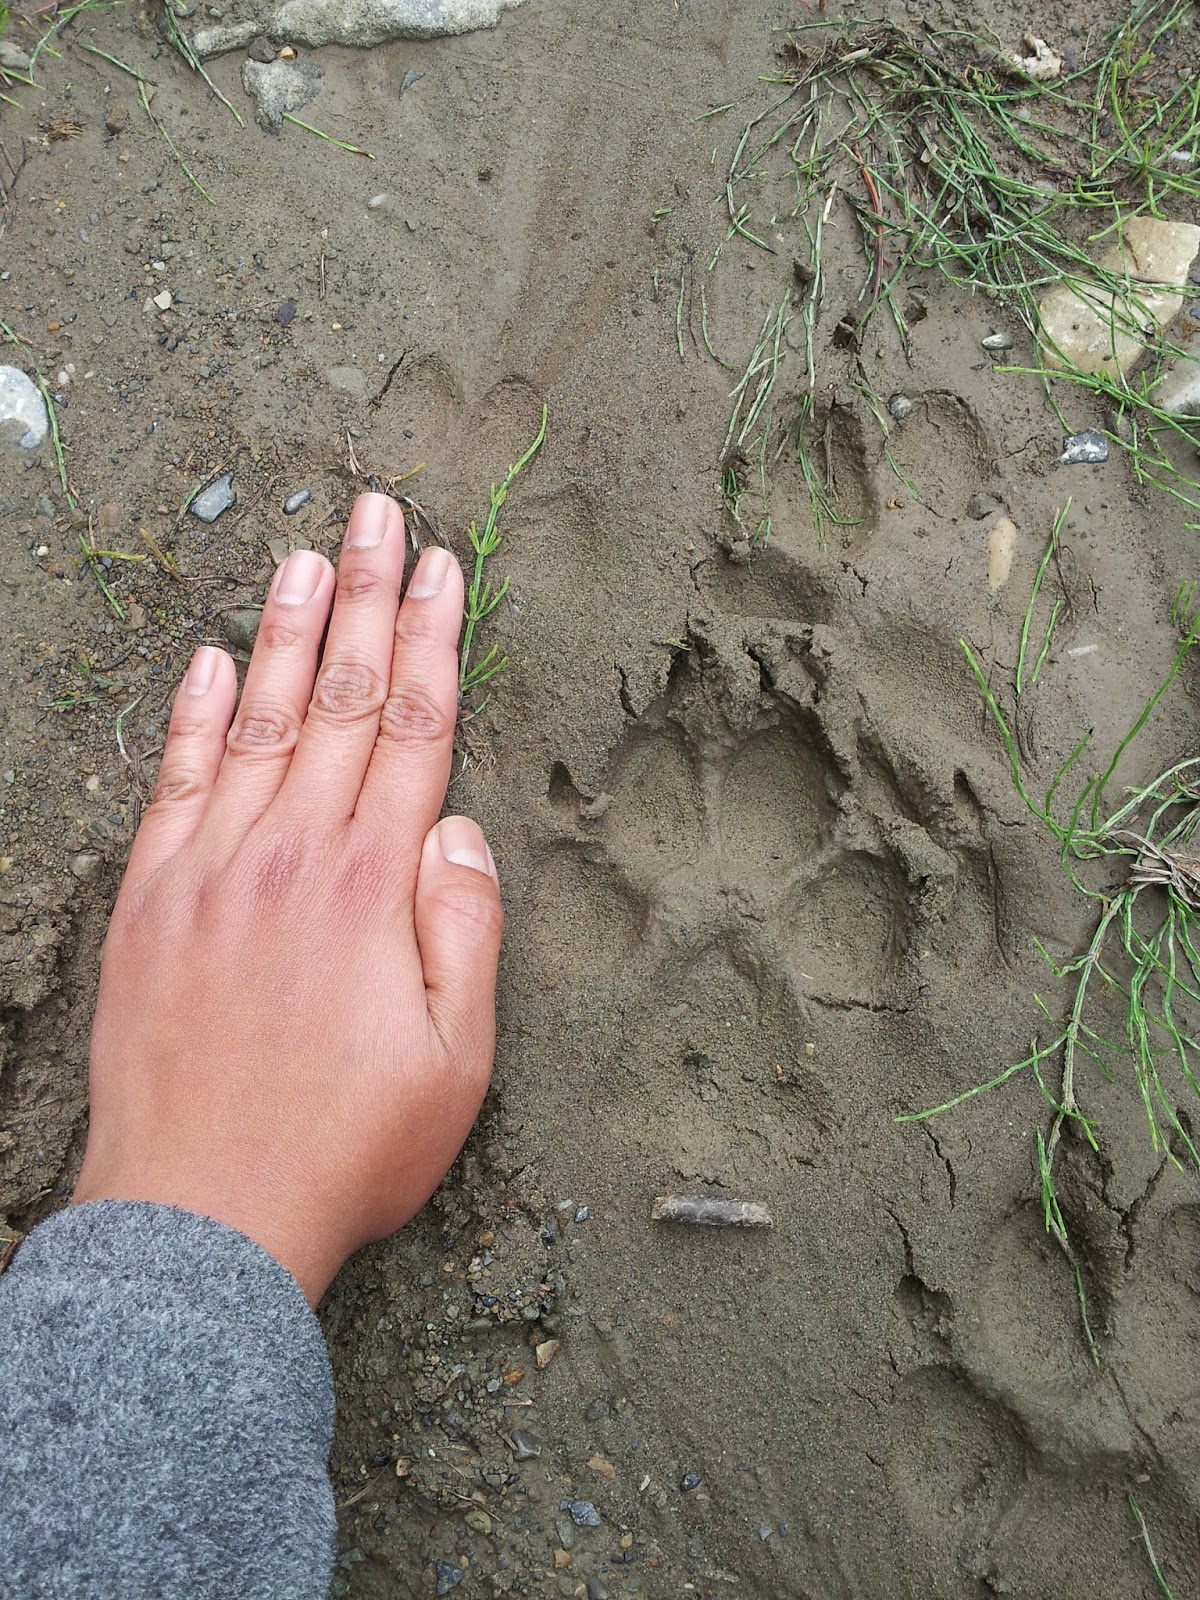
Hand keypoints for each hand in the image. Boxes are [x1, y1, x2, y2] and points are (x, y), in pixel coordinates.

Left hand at [72, 494, 502, 1303]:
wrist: (200, 1216)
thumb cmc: (344, 1146)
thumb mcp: (455, 1060)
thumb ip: (463, 929)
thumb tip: (459, 829)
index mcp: (371, 885)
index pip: (413, 728)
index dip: (433, 639)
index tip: (444, 567)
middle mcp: (289, 855)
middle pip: (339, 698)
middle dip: (366, 598)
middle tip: (379, 513)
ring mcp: (210, 871)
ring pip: (258, 722)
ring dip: (286, 632)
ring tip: (306, 555)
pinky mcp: (151, 902)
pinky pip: (174, 783)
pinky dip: (194, 717)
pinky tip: (210, 662)